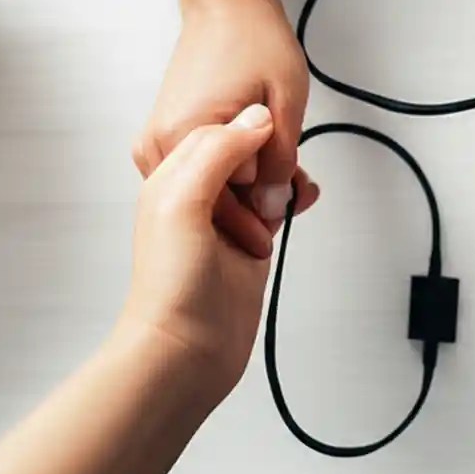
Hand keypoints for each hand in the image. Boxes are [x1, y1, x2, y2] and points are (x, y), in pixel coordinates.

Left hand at [120, 104, 319, 397]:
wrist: (186, 354)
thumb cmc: (172, 288)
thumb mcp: (183, 202)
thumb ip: (216, 153)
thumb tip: (254, 119)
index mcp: (172, 177)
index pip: (216, 129)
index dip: (247, 129)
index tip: (273, 134)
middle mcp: (196, 198)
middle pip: (244, 153)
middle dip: (270, 155)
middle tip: (284, 166)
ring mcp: (225, 224)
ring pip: (262, 181)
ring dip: (284, 179)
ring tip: (295, 190)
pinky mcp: (248, 249)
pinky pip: (274, 211)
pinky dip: (291, 202)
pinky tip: (303, 200)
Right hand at [133, 0, 309, 224]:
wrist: (225, 7)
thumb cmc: (253, 41)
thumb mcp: (285, 102)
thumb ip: (279, 160)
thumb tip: (273, 207)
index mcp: (183, 136)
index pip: (227, 205)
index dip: (267, 206)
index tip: (294, 202)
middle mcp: (160, 146)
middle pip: (215, 203)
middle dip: (260, 197)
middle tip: (300, 184)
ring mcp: (157, 144)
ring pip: (210, 190)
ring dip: (249, 186)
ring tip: (284, 164)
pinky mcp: (163, 140)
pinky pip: (203, 174)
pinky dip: (233, 172)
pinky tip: (260, 156)